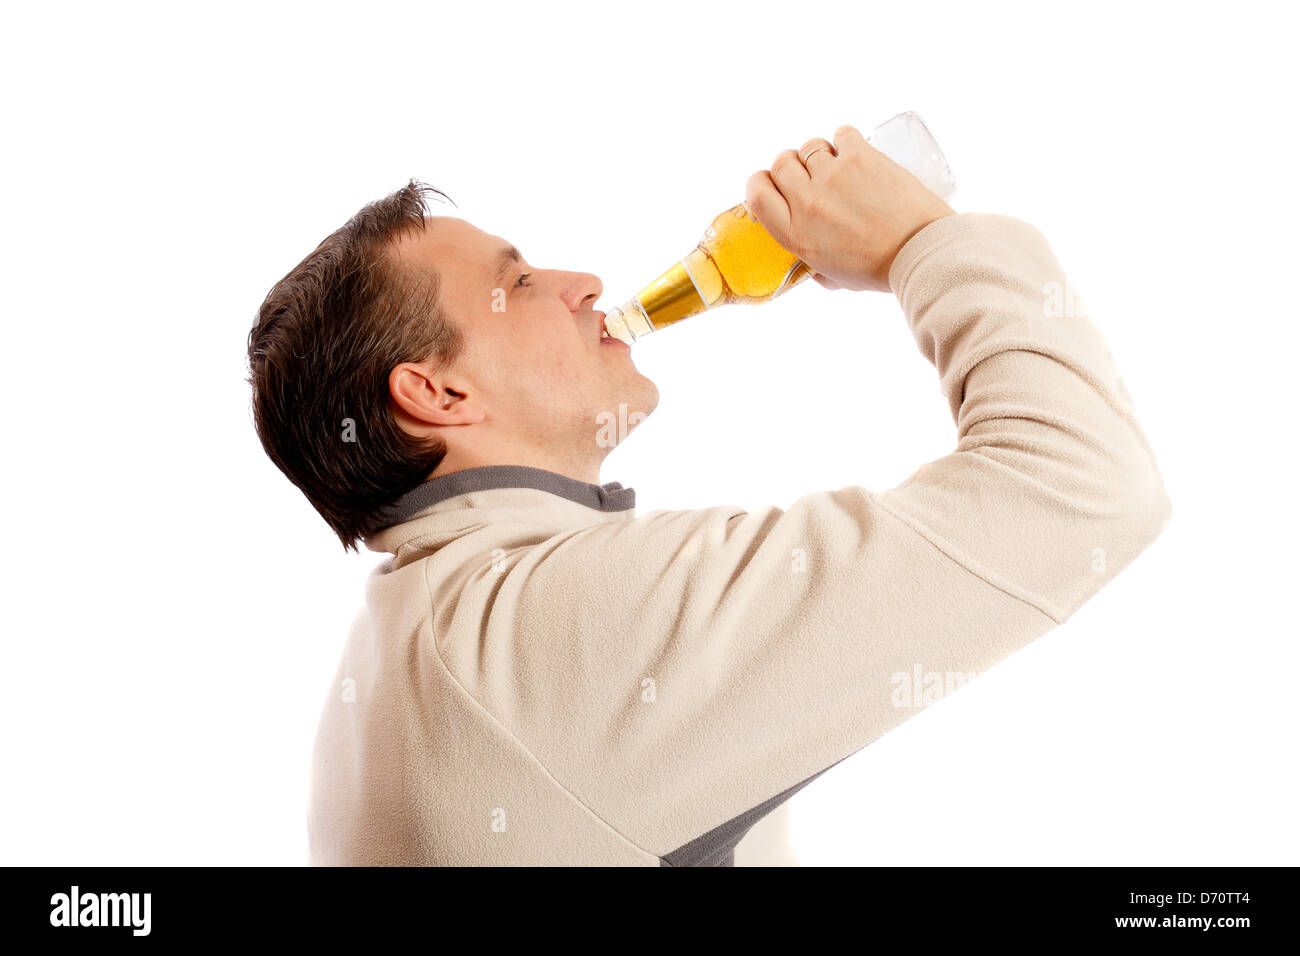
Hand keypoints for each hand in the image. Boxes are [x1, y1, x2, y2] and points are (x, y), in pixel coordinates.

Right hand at [745, 124, 955, 293]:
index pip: (756, 192)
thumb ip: (816, 268)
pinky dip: (846, 140)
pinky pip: (841, 134)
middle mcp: (807, 201)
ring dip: (819, 154)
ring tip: (837, 166)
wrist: (919, 250)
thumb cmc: (880, 268)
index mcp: (794, 233)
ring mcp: (832, 175)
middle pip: (780, 163)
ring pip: (810, 146)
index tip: (772, 184)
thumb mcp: (834, 277)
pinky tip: (855, 152)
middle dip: (791, 166)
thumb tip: (812, 267)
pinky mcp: (859, 155)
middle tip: (809, 175)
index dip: (761, 183)